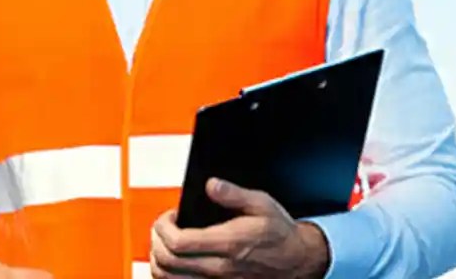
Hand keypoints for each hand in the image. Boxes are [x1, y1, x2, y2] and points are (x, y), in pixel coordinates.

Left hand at [149, 178, 331, 277]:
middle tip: (161, 228)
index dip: (163, 228)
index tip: (167, 217)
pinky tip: (173, 264)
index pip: (179, 242)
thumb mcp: (262, 204)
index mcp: (228, 244)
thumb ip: (233, 194)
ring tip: (163, 245)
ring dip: (158, 262)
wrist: (299, 261)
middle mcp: (220, 268)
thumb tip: (211, 185)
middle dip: (156, 241)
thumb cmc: (280, 234)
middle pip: (169, 262)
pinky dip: (171, 277)